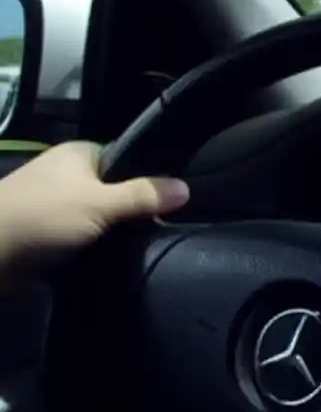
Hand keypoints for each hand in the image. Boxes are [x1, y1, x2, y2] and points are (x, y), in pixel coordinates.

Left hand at [0, 141, 188, 291]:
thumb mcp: (101, 204)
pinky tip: (115, 257)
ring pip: (100, 216)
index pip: (128, 159)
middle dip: (133, 210)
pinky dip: (95, 246)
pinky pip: (83, 236)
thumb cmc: (43, 216)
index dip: (150, 178)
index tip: (172, 201)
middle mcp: (67, 174)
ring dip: (114, 232)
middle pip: (116, 190)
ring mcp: (55, 203)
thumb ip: (143, 195)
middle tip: (162, 228)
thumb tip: (186, 188)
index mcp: (80, 154)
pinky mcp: (47, 232)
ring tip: (145, 244)